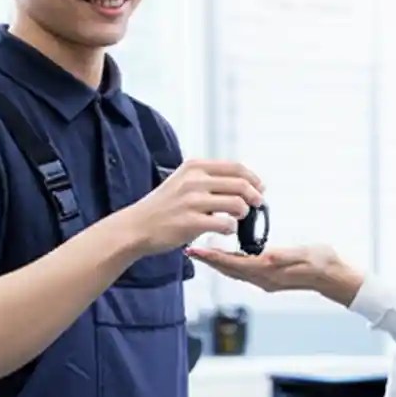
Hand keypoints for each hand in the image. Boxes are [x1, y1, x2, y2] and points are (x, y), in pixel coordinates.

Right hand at [122, 159, 263, 256]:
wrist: (136, 227)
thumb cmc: (163, 206)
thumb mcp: (183, 180)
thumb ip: (208, 179)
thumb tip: (242, 183)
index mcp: (194, 167)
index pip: (236, 167)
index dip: (253, 178)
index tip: (259, 188)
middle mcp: (194, 180)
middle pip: (241, 184)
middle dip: (255, 196)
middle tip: (256, 205)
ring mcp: (192, 201)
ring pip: (237, 204)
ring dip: (243, 213)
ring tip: (237, 218)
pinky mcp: (191, 223)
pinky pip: (225, 225)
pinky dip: (231, 229)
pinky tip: (225, 230)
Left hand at [185, 244, 364, 305]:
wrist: (334, 278)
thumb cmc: (323, 263)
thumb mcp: (306, 255)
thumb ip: (286, 255)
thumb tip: (267, 256)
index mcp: (269, 271)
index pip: (234, 264)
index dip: (213, 257)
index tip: (196, 250)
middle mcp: (263, 279)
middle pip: (228, 270)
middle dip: (209, 260)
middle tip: (190, 250)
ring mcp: (266, 280)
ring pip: (234, 271)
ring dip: (217, 262)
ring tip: (203, 252)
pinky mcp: (270, 278)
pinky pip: (244, 271)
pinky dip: (230, 263)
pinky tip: (227, 256)